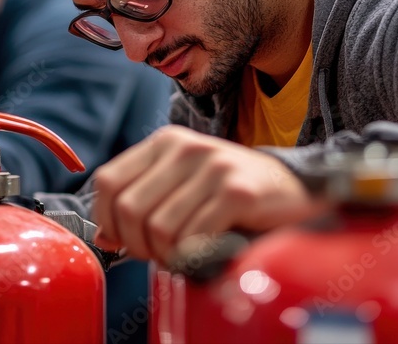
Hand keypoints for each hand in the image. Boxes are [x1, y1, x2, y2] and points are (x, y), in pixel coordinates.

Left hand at [91, 125, 324, 263]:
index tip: (123, 241)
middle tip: (158, 255)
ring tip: (183, 255)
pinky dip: (192, 255)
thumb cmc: (230, 194)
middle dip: (137, 244)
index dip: (107, 219)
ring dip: (166, 254)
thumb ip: (142, 202)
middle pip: (128, 208)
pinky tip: (204, 253)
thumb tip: (103, 237)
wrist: (293, 189)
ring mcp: (211, 166)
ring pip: (158, 226)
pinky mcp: (236, 190)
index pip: (107, 181)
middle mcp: (184, 147)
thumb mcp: (181, 186)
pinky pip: (193, 236)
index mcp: (164, 142)